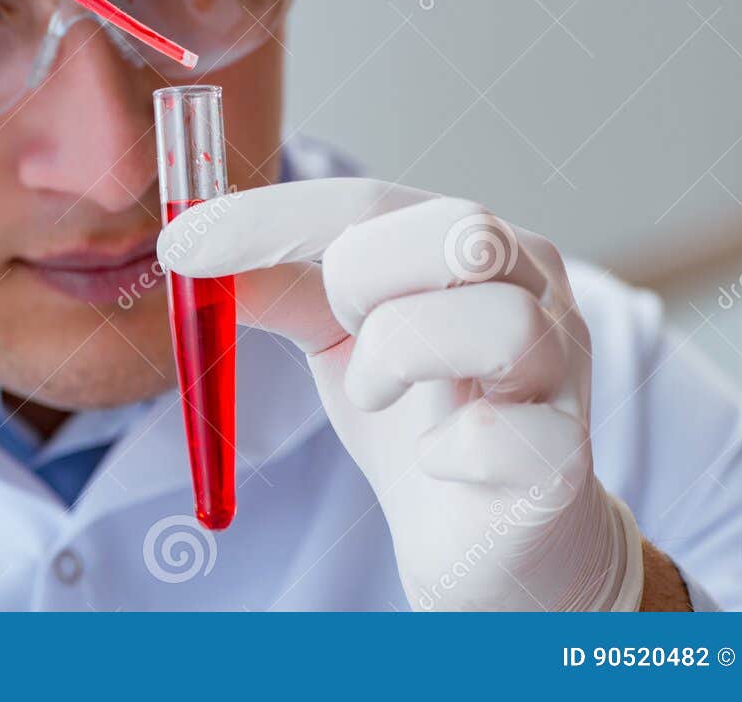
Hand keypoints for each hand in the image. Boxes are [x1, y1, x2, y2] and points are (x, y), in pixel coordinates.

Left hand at [158, 179, 643, 610]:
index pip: (368, 202)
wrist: (485, 539)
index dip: (268, 219)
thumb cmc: (415, 413)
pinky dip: (443, 449)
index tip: (179, 244)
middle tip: (340, 327)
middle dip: (362, 277)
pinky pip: (501, 437)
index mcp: (466, 241)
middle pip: (457, 231)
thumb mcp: (334, 336)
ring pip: (497, 321)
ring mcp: (561, 371)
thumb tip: (191, 244)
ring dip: (400, 357)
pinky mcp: (562, 460)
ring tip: (376, 394)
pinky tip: (434, 458)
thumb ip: (278, 285)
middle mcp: (532, 286)